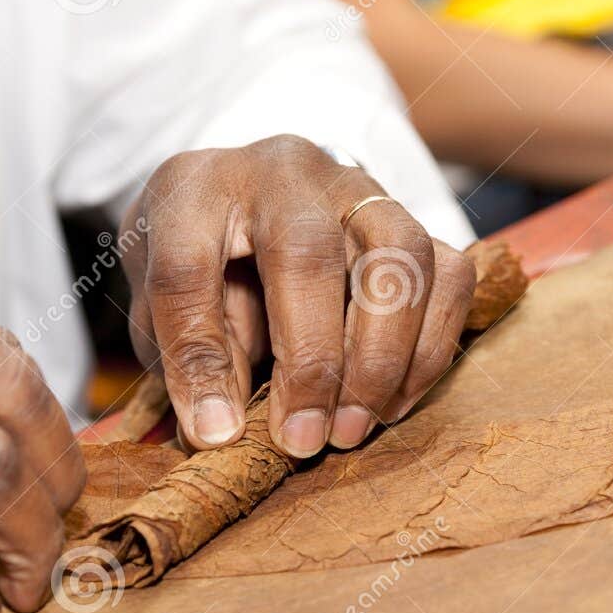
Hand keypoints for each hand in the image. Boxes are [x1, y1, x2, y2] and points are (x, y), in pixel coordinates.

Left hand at [119, 135, 474, 457]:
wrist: (245, 205)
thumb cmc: (201, 262)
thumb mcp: (164, 307)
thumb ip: (188, 358)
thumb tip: (221, 431)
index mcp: (197, 191)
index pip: (187, 268)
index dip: (201, 357)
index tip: (219, 431)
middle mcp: (282, 173)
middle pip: (305, 254)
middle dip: (310, 363)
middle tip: (303, 440)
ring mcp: (356, 188)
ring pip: (398, 257)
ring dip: (381, 359)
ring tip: (351, 428)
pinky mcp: (409, 216)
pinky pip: (448, 274)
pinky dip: (429, 347)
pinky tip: (391, 402)